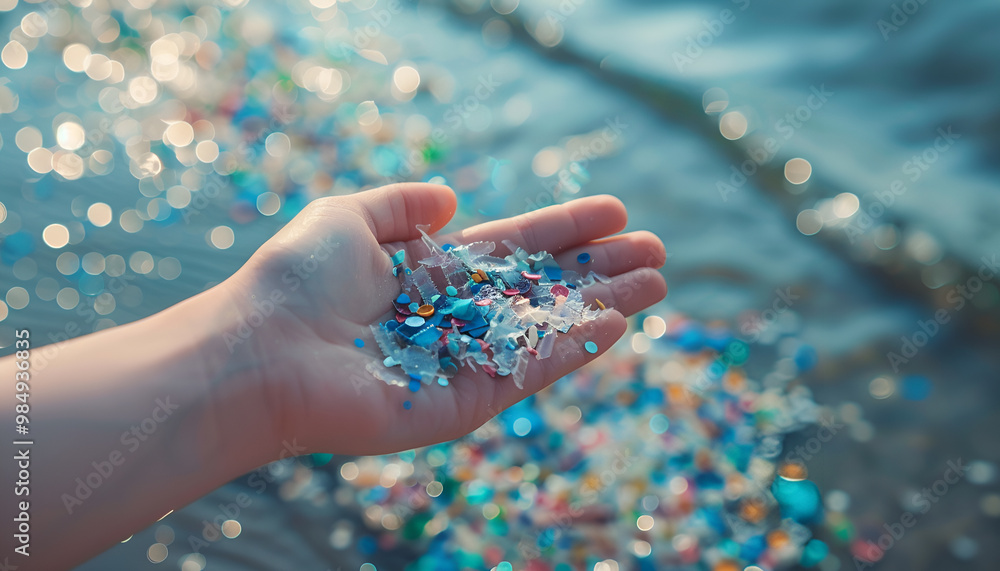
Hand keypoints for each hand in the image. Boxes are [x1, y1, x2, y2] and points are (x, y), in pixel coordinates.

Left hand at [221, 183, 666, 455]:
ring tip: (659, 281)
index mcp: (431, 275)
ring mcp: (466, 361)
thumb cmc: (296, 282)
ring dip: (605, 304)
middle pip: (545, 288)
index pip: (515, 247)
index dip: (564, 228)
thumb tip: (451, 201)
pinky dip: (574, 346)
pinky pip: (531, 369)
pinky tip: (616, 320)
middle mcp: (456, 317)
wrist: (263, 354)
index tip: (614, 210)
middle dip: (600, 267)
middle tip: (657, 251)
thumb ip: (401, 206)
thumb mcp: (347, 217)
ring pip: (550, 328)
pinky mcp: (467, 401)